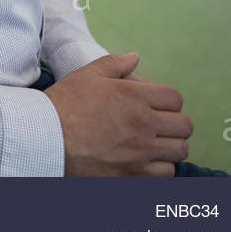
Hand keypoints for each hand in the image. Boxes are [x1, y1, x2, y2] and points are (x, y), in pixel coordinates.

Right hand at [43, 52, 192, 175]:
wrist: (46, 137)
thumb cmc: (64, 104)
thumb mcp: (87, 75)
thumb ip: (114, 64)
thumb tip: (135, 57)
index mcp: (134, 96)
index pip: (175, 99)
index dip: (167, 100)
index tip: (157, 105)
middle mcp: (144, 124)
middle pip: (184, 126)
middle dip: (175, 123)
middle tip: (160, 124)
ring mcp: (141, 151)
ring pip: (180, 151)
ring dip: (171, 146)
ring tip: (156, 143)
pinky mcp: (135, 173)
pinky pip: (167, 172)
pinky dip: (162, 167)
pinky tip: (148, 160)